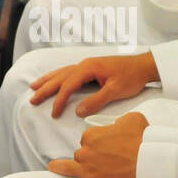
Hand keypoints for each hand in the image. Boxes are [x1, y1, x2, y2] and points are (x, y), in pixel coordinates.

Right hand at [29, 53, 158, 118]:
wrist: (144, 65)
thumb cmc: (132, 77)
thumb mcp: (115, 91)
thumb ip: (96, 101)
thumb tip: (78, 111)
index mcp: (89, 68)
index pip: (68, 85)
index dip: (59, 100)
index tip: (54, 113)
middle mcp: (85, 64)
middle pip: (60, 77)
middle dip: (45, 88)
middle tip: (32, 99)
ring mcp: (87, 64)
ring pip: (62, 72)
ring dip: (48, 80)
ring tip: (33, 86)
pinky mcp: (91, 67)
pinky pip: (69, 71)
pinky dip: (58, 76)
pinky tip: (54, 79)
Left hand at [38, 112, 148, 177]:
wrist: (149, 164)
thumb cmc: (143, 142)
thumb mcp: (133, 119)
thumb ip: (121, 119)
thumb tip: (119, 124)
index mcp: (92, 134)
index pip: (87, 138)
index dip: (96, 142)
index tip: (106, 145)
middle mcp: (85, 151)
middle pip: (80, 153)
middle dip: (88, 155)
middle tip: (103, 159)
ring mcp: (85, 169)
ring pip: (68, 166)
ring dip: (59, 166)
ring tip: (53, 167)